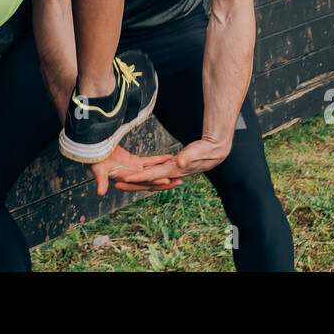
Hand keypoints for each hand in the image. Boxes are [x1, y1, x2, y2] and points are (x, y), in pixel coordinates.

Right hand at [89, 144, 182, 195]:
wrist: (91, 150)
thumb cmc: (92, 160)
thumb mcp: (96, 170)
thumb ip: (100, 180)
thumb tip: (101, 193)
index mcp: (124, 180)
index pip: (142, 183)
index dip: (155, 182)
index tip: (168, 181)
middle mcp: (131, 177)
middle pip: (151, 180)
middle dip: (165, 181)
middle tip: (181, 180)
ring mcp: (133, 170)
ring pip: (152, 172)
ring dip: (165, 171)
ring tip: (179, 170)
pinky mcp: (133, 162)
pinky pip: (148, 161)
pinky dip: (158, 160)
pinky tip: (168, 157)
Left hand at [108, 138, 230, 185]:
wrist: (219, 150)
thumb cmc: (210, 149)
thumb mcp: (200, 150)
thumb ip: (190, 155)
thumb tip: (178, 162)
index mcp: (174, 169)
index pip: (152, 175)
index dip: (138, 177)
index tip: (124, 179)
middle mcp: (171, 172)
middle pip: (148, 180)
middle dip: (132, 183)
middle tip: (114, 183)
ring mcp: (172, 170)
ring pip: (151, 177)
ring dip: (137, 179)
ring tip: (122, 178)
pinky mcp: (173, 165)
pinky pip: (157, 170)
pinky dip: (147, 172)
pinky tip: (139, 170)